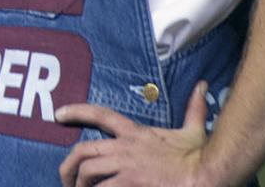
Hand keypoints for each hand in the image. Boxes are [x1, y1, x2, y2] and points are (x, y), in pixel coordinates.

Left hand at [56, 83, 210, 186]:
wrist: (206, 175)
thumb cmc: (200, 157)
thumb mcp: (194, 130)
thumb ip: (194, 109)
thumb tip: (202, 86)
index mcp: (136, 133)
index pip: (101, 115)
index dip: (76, 112)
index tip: (57, 114)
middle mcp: (125, 147)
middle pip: (84, 150)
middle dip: (68, 165)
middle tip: (64, 178)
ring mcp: (125, 166)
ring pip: (87, 171)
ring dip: (78, 184)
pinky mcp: (130, 183)